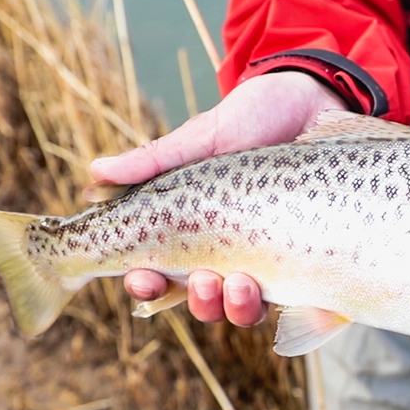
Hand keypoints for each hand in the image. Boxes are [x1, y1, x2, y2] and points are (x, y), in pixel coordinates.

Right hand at [88, 71, 346, 324]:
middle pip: (198, 301)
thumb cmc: (254, 116)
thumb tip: (93, 174)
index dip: (144, 285)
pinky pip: (288, 299)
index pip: (156, 272)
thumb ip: (153, 161)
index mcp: (188, 228)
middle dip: (196, 300)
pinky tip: (270, 286)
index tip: (142, 276)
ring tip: (241, 283)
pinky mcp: (301, 258)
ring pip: (239, 309)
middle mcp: (222, 251)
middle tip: (202, 279)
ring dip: (233, 307)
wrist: (316, 100)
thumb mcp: (202, 135)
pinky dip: (274, 300)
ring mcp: (262, 258)